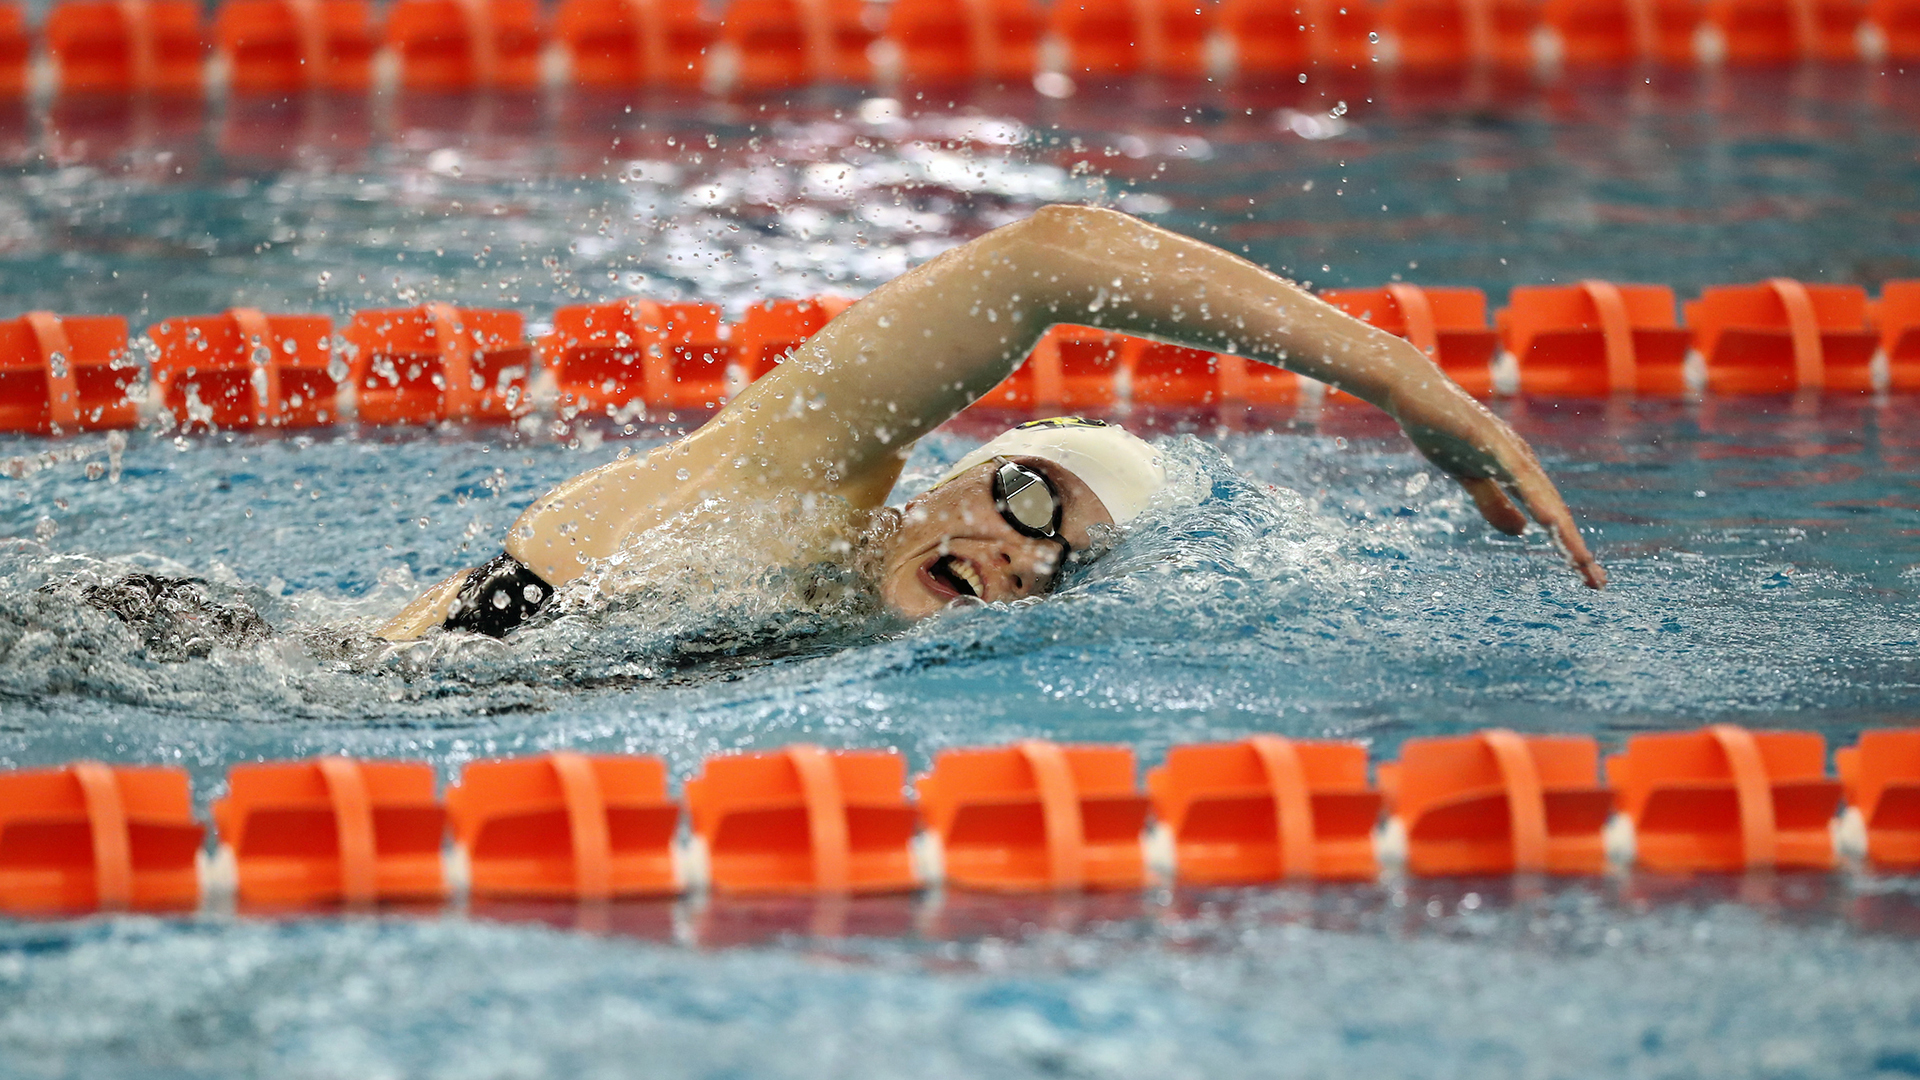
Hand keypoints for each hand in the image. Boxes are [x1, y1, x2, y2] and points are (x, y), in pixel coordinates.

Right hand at [1386, 384, 1607, 588]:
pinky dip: (1532, 496)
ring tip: (1578, 559)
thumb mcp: (1469, 477)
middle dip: (1574, 548)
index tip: (1588, 580)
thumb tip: (1522, 532)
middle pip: (1554, 510)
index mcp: (1519, 472)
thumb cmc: (1441, 431)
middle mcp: (1521, 460)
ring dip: (1561, 527)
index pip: (1550, 516)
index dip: (1568, 547)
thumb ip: (1494, 502)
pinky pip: (1514, 472)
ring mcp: (1505, 448)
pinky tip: (1545, 518)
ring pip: (1541, 494)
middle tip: (1597, 584)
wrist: (1414, 391)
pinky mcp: (1486, 437)